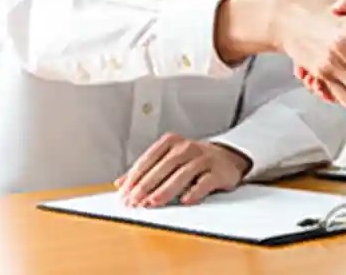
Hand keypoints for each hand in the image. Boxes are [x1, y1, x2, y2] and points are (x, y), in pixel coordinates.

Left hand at [114, 133, 249, 207]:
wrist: (226, 158)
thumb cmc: (191, 161)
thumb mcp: (167, 160)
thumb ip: (144, 170)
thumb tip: (119, 183)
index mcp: (171, 142)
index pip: (149, 158)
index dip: (135, 176)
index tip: (124, 193)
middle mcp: (187, 147)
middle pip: (164, 166)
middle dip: (147, 185)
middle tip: (135, 201)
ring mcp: (204, 158)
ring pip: (183, 173)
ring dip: (166, 189)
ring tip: (153, 202)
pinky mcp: (219, 171)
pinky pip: (206, 181)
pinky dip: (195, 190)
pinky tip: (186, 200)